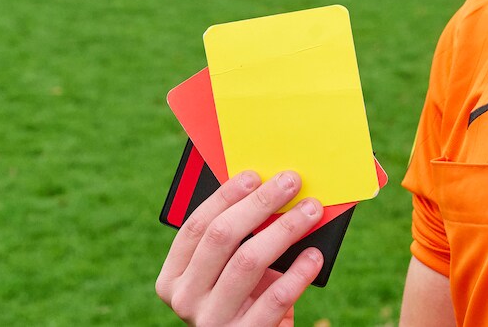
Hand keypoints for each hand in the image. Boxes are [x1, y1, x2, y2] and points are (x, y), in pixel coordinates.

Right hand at [156, 169, 324, 325]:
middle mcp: (186, 298)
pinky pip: (274, 298)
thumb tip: (269, 187)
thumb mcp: (229, 270)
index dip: (225, 196)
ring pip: (248, 262)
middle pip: (222, 237)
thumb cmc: (246, 298)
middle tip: (291, 181)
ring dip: (284, 230)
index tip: (254, 174)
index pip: (195, 227)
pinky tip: (314, 255)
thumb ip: (237, 238)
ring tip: (311, 211)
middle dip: (260, 203)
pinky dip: (298, 273)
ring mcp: (212, 321)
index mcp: (174, 276)